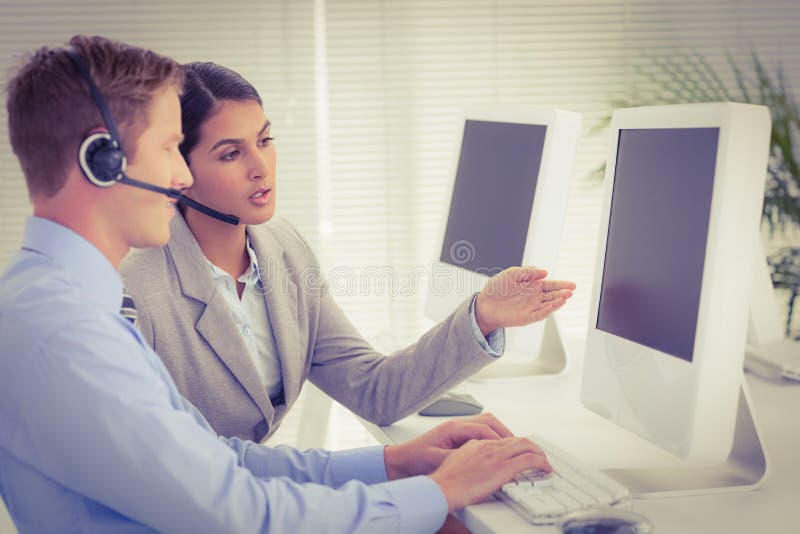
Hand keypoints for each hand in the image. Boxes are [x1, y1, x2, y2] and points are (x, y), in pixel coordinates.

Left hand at [383, 413, 513, 479]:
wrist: (400, 461)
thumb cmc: (415, 459)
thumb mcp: (437, 460)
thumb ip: (458, 458)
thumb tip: (477, 459)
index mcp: (453, 427)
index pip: (483, 428)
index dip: (499, 439)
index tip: (511, 449)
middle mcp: (457, 424)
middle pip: (489, 421)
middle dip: (505, 432)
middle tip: (518, 446)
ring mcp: (457, 428)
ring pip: (486, 423)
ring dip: (500, 433)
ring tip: (511, 446)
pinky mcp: (457, 435)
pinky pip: (480, 431)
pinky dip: (492, 437)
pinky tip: (496, 448)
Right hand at [429, 435, 550, 512]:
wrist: (443, 487)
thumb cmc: (446, 480)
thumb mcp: (456, 461)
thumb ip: (467, 457)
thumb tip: (474, 462)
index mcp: (476, 444)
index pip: (501, 439)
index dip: (514, 446)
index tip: (519, 453)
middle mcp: (488, 446)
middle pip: (516, 439)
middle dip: (530, 446)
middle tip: (537, 455)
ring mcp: (496, 456)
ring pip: (526, 445)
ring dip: (538, 452)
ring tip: (544, 462)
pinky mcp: (503, 468)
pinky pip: (529, 460)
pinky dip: (541, 462)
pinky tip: (545, 468)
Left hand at [475, 266, 575, 335]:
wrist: (484, 303)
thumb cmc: (497, 287)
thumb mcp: (511, 274)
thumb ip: (527, 272)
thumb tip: (544, 272)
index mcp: (533, 285)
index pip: (550, 285)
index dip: (561, 284)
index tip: (572, 284)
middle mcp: (534, 297)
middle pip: (552, 295)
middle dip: (562, 292)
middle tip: (571, 290)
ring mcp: (531, 307)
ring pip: (548, 304)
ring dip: (558, 301)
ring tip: (566, 296)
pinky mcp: (527, 317)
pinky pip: (540, 313)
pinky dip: (549, 309)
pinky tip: (556, 304)